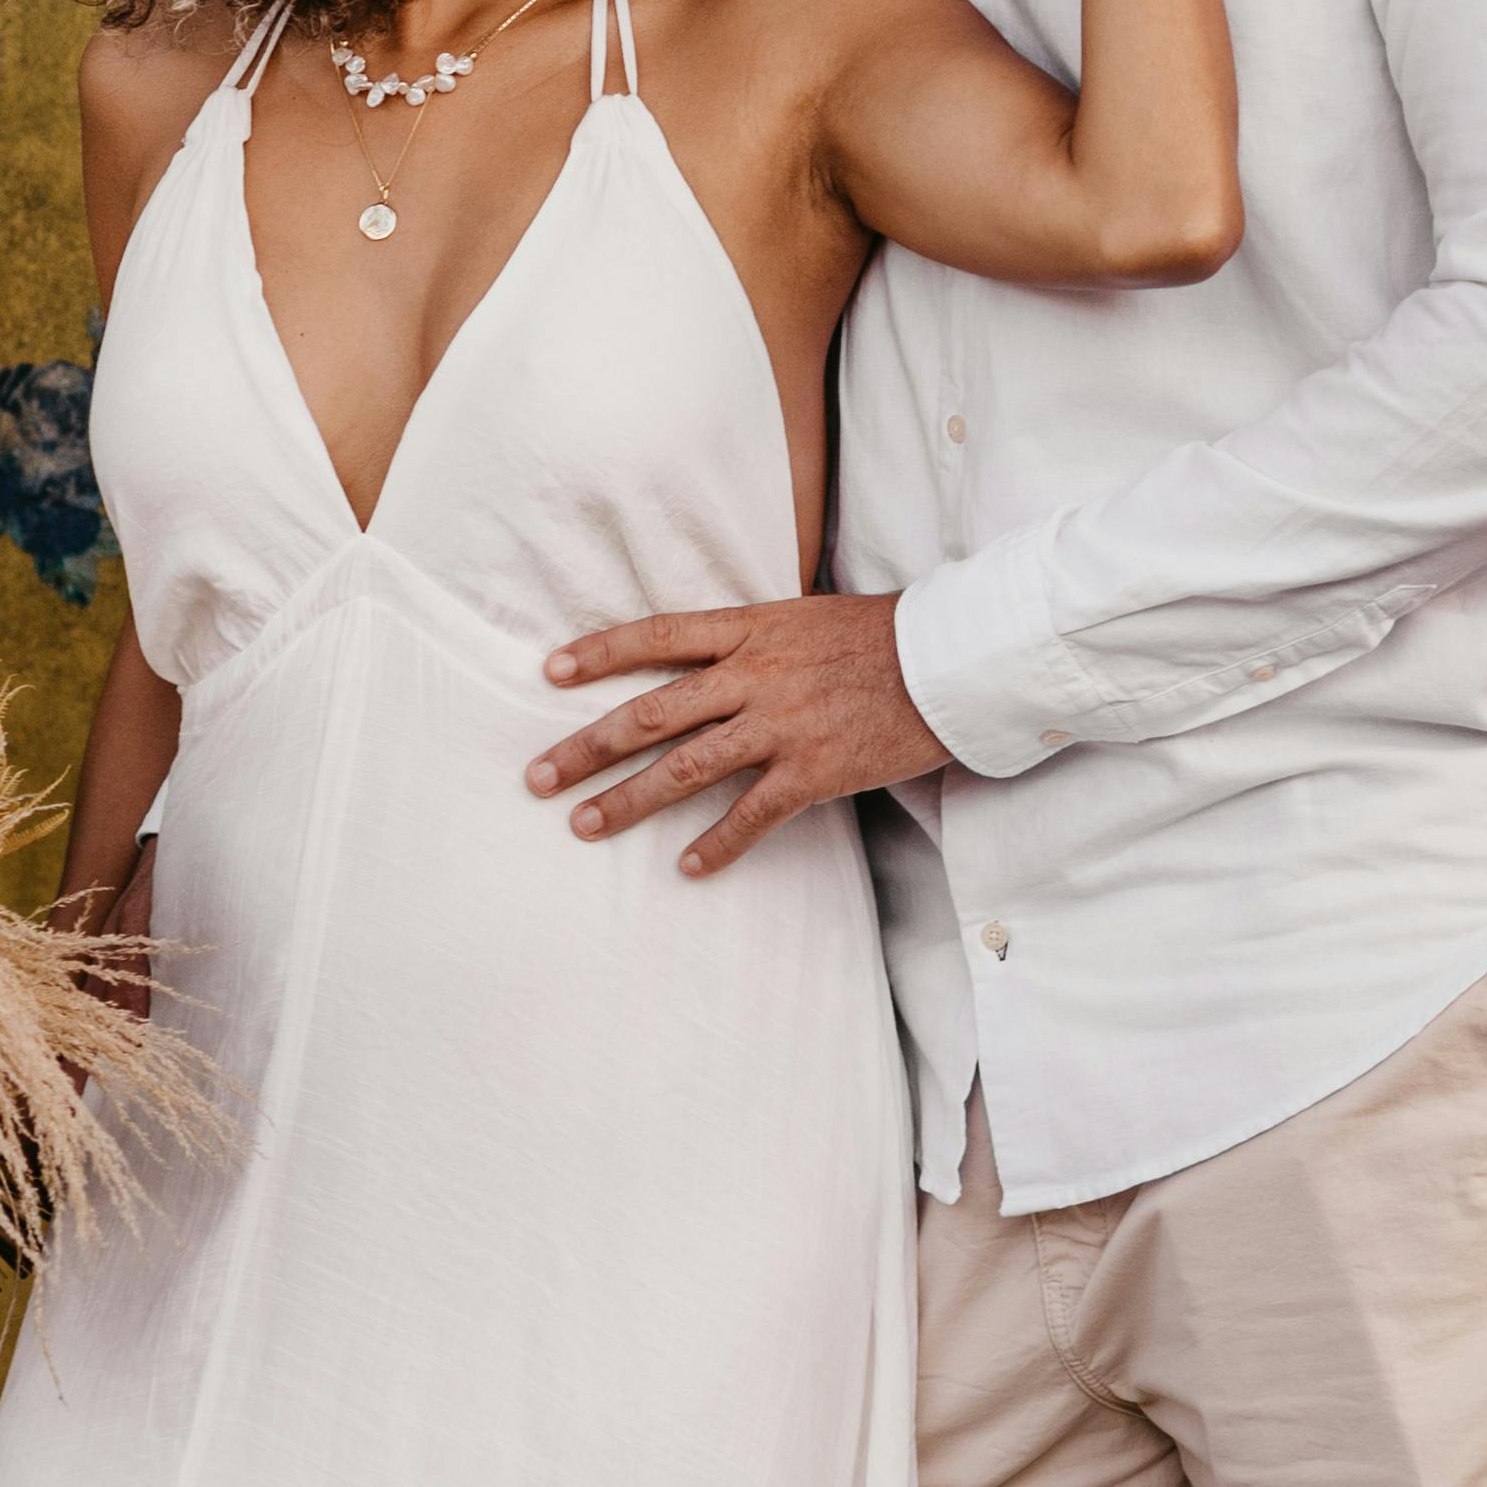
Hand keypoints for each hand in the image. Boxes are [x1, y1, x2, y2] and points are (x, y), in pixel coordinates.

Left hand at [525, 592, 950, 876]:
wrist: (950, 661)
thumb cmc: (882, 636)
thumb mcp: (805, 617)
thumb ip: (751, 638)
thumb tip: (704, 656)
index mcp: (750, 629)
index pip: (657, 635)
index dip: (600, 653)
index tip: (549, 671)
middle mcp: (754, 675)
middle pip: (650, 712)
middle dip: (587, 746)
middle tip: (536, 776)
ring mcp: (782, 724)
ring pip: (685, 767)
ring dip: (629, 800)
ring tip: (584, 826)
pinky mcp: (815, 771)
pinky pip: (753, 815)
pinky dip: (717, 844)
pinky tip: (687, 868)